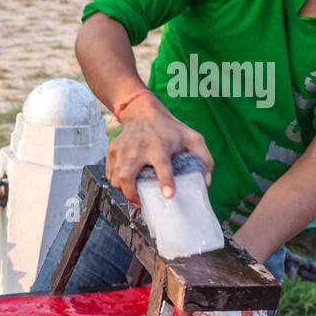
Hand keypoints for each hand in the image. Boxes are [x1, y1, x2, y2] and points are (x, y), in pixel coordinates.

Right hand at [106, 93, 213, 207]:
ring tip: (134, 193)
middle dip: (132, 195)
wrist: (143, 112)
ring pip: (116, 178)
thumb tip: (206, 182)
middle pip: (127, 176)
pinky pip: (110, 172)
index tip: (168, 195)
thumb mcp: (192, 138)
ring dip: (124, 190)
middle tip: (141, 203)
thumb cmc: (170, 129)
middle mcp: (138, 148)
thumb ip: (204, 158)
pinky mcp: (113, 150)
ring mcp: (122, 149)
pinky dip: (116, 181)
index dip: (165, 181)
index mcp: (160, 146)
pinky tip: (126, 181)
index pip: (162, 165)